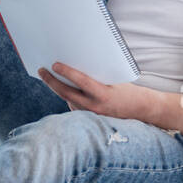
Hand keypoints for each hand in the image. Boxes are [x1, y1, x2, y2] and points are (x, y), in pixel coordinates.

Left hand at [38, 62, 158, 121]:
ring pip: (67, 99)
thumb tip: (78, 65)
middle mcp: (95, 107)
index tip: (55, 64)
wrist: (140, 109)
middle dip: (52, 81)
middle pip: (67, 93)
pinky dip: (67, 95)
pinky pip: (73, 105)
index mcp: (103, 95)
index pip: (81, 82)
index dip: (67, 72)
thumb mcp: (115, 80)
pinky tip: (62, 86)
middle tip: (42, 70)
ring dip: (57, 88)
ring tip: (47, 75)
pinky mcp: (89, 118)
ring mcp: (91, 114)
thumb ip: (97, 76)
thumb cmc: (129, 91)